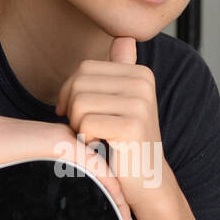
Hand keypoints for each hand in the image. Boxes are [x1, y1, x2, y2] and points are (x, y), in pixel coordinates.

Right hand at [0, 112, 136, 219]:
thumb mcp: (30, 171)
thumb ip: (48, 181)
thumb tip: (56, 210)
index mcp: (66, 149)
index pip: (99, 176)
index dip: (113, 200)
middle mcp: (74, 144)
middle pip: (108, 177)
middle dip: (122, 206)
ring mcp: (72, 143)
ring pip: (108, 176)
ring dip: (120, 204)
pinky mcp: (66, 146)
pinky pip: (97, 171)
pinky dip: (110, 192)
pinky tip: (118, 211)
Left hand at [54, 37, 164, 210]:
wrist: (148, 182)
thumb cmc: (126, 145)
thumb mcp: (124, 102)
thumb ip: (122, 70)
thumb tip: (125, 37)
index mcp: (140, 73)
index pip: (84, 69)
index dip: (71, 93)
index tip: (78, 115)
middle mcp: (143, 82)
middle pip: (79, 83)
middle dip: (73, 110)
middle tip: (87, 131)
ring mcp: (140, 103)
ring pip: (79, 102)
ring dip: (78, 126)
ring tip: (95, 139)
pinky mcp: (132, 125)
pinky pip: (85, 123)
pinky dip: (85, 140)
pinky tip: (100, 149)